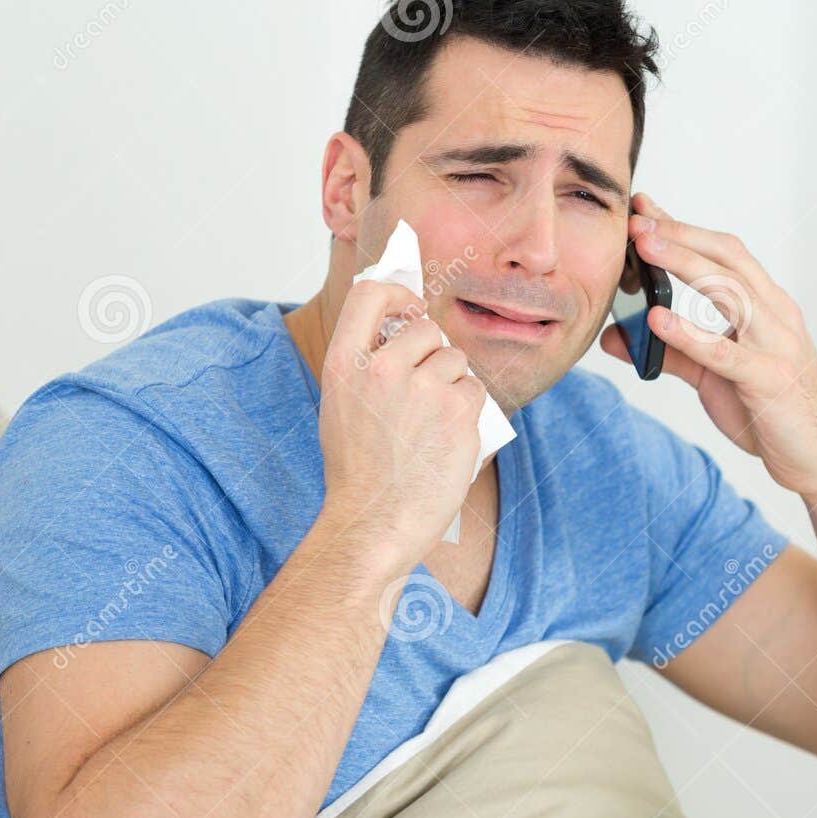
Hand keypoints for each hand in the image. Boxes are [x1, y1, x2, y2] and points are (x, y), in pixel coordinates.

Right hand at [316, 280, 486, 567]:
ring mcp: (421, 389)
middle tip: (427, 391)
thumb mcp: (342, 408)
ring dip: (453, 384)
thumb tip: (402, 334)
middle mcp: (381, 370)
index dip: (397, 294)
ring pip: (455, 360)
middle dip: (434, 353)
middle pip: (427, 329)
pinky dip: (468, 411)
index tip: (409, 308)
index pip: (370, 294)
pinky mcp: (456, 411)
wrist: (374, 523)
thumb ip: (367, 367)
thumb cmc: (359, 474)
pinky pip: (474, 390)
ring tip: (432, 424)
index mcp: (344, 365)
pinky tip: (447, 438)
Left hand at [600, 193, 816, 502]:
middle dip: (680, 234)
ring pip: (730, 290)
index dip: (683, 227)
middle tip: (637, 219)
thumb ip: (670, 352)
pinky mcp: (769, 379)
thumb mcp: (713, 376)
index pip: (723, 253)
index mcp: (766, 306)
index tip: (645, 209)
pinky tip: (658, 319)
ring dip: (685, 263)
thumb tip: (614, 336)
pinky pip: (725, 351)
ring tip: (645, 248)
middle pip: (726, 257)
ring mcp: (775, 344)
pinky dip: (690, 332)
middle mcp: (775, 314)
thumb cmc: (771, 411)